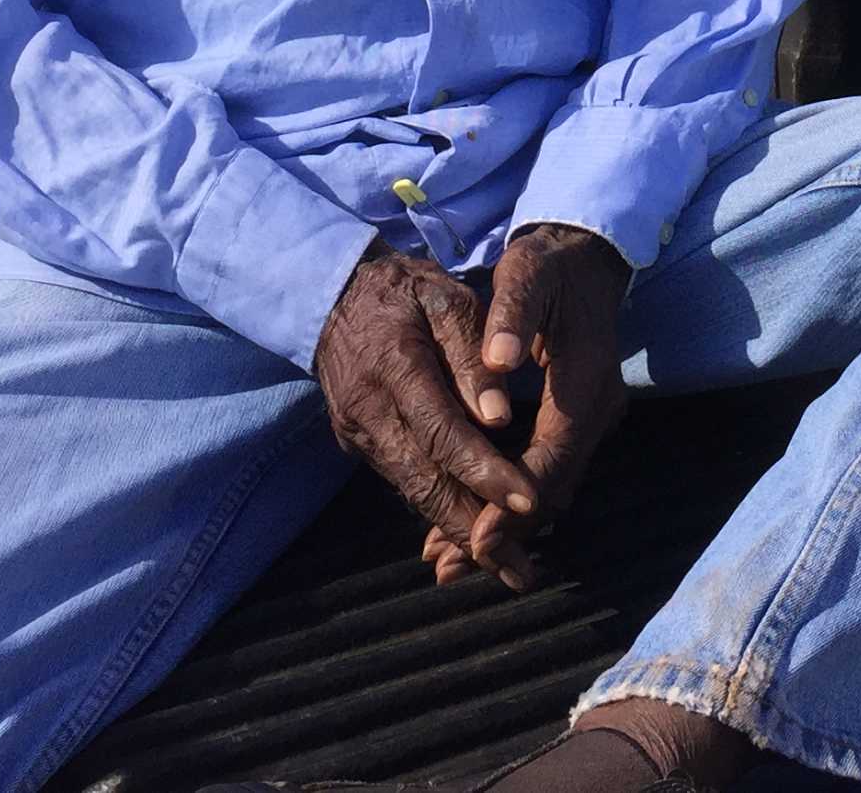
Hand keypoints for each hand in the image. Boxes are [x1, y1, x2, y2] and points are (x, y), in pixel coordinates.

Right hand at [315, 245, 539, 572]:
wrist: (333, 295)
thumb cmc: (406, 292)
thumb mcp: (446, 300)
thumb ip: (472, 355)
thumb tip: (500, 416)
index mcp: (395, 368)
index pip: (444, 433)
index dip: (486, 474)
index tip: (527, 502)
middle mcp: (369, 412)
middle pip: (425, 482)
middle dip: (473, 530)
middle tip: (521, 569)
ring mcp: (358, 432)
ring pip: (412, 492)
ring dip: (456, 532)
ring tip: (504, 567)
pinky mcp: (357, 442)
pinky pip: (402, 483)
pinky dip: (436, 510)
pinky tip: (469, 532)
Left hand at [422, 222, 632, 589]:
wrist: (586, 254)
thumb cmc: (548, 266)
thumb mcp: (527, 277)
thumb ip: (512, 316)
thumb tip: (498, 359)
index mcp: (584, 385)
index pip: (549, 462)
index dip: (510, 503)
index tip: (470, 535)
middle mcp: (596, 411)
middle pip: (552, 491)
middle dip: (505, 531)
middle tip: (450, 563)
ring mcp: (590, 418)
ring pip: (551, 489)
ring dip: (507, 524)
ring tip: (451, 555)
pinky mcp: (576, 420)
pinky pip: (547, 472)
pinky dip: (513, 501)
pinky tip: (474, 517)